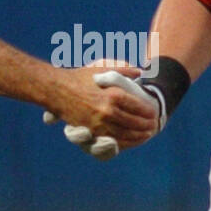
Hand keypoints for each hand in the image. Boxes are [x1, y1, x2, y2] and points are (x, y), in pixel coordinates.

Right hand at [43, 64, 158, 160]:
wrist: (56, 89)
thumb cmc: (79, 77)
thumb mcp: (102, 69)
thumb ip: (123, 69)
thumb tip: (140, 71)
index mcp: (112, 95)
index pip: (137, 106)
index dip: (148, 111)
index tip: (154, 112)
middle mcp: (107, 111)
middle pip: (133, 122)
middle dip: (146, 125)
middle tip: (154, 125)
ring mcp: (98, 124)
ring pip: (124, 134)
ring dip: (138, 136)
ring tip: (146, 134)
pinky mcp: (90, 132)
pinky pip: (111, 140)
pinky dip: (124, 141)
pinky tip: (130, 140)